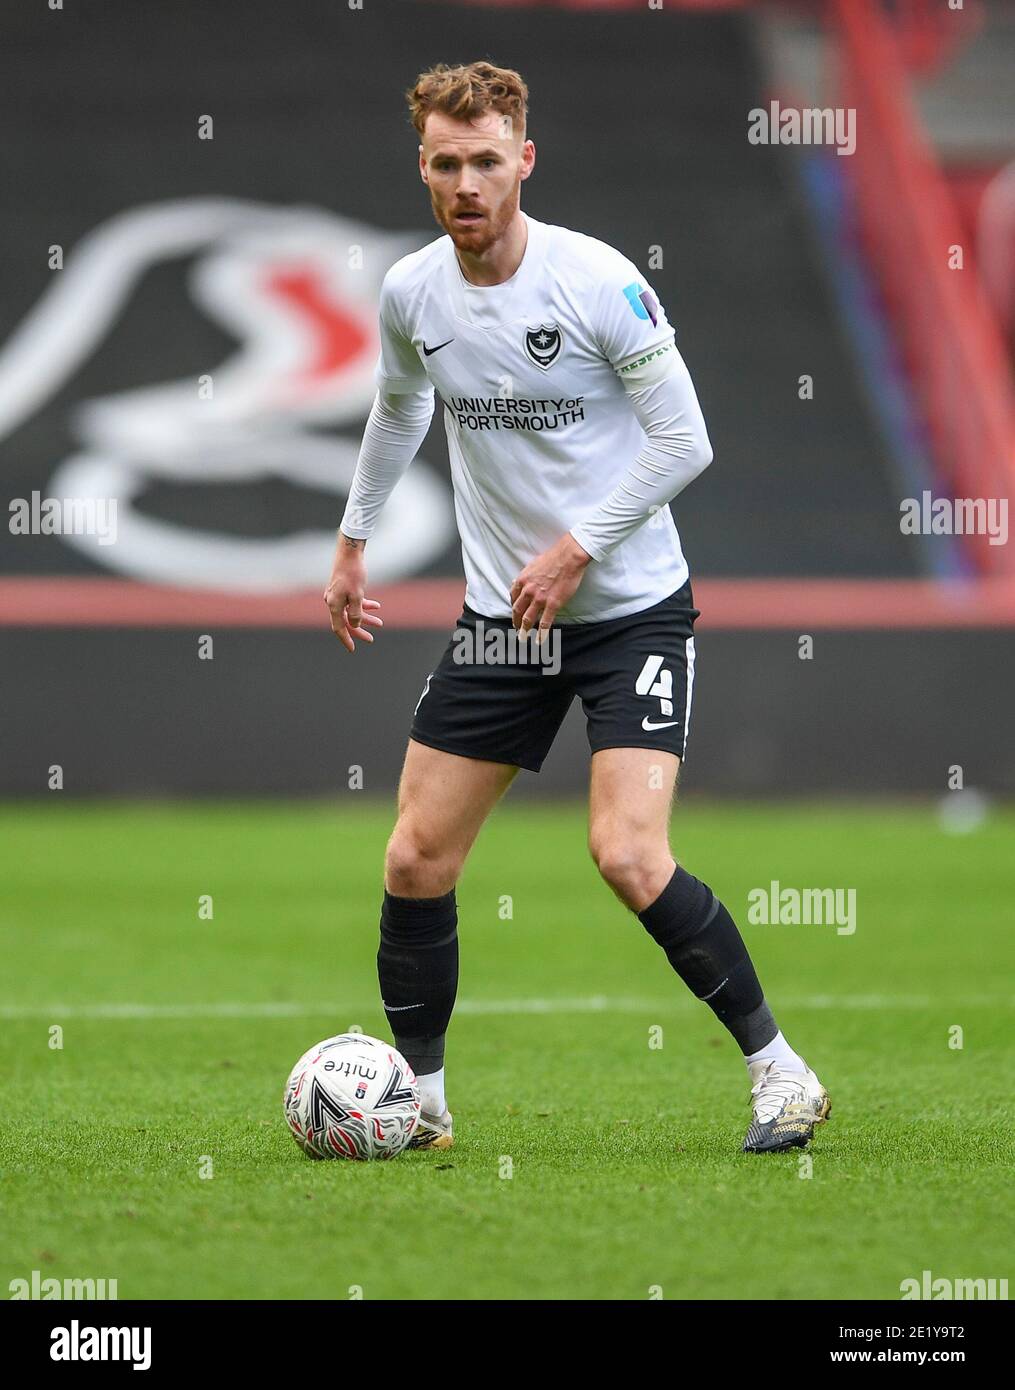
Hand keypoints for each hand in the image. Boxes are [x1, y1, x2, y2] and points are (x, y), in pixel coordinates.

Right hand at [324, 532, 383, 651]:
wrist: (349, 553)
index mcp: (334, 605)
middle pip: (346, 621)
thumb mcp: (357, 595)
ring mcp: (337, 595)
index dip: (346, 639)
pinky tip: (376, 606)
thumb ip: (356, 613)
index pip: (339, 628)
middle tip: (371, 639)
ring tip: (380, 623)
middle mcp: (333, 601)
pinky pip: (353, 601)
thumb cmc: (353, 573)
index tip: (352, 649)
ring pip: (351, 612)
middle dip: (359, 630)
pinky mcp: (342, 589)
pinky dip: (364, 605)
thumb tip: (354, 626)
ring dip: (365, 618)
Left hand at [510, 532, 591, 637]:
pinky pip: (545, 622)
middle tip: (516, 628)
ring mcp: (540, 599)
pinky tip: (539, 640)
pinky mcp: (553, 604)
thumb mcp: (532, 564)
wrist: (568, 557)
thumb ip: (525, 576)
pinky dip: (541, 634)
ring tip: (523, 637)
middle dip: (516, 621)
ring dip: (524, 630)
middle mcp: (528, 591)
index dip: (513, 607)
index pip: (513, 598)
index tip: (515, 613)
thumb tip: (517, 583)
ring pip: (528, 619)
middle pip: (518, 611)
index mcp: (522, 580)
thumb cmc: (553, 558)